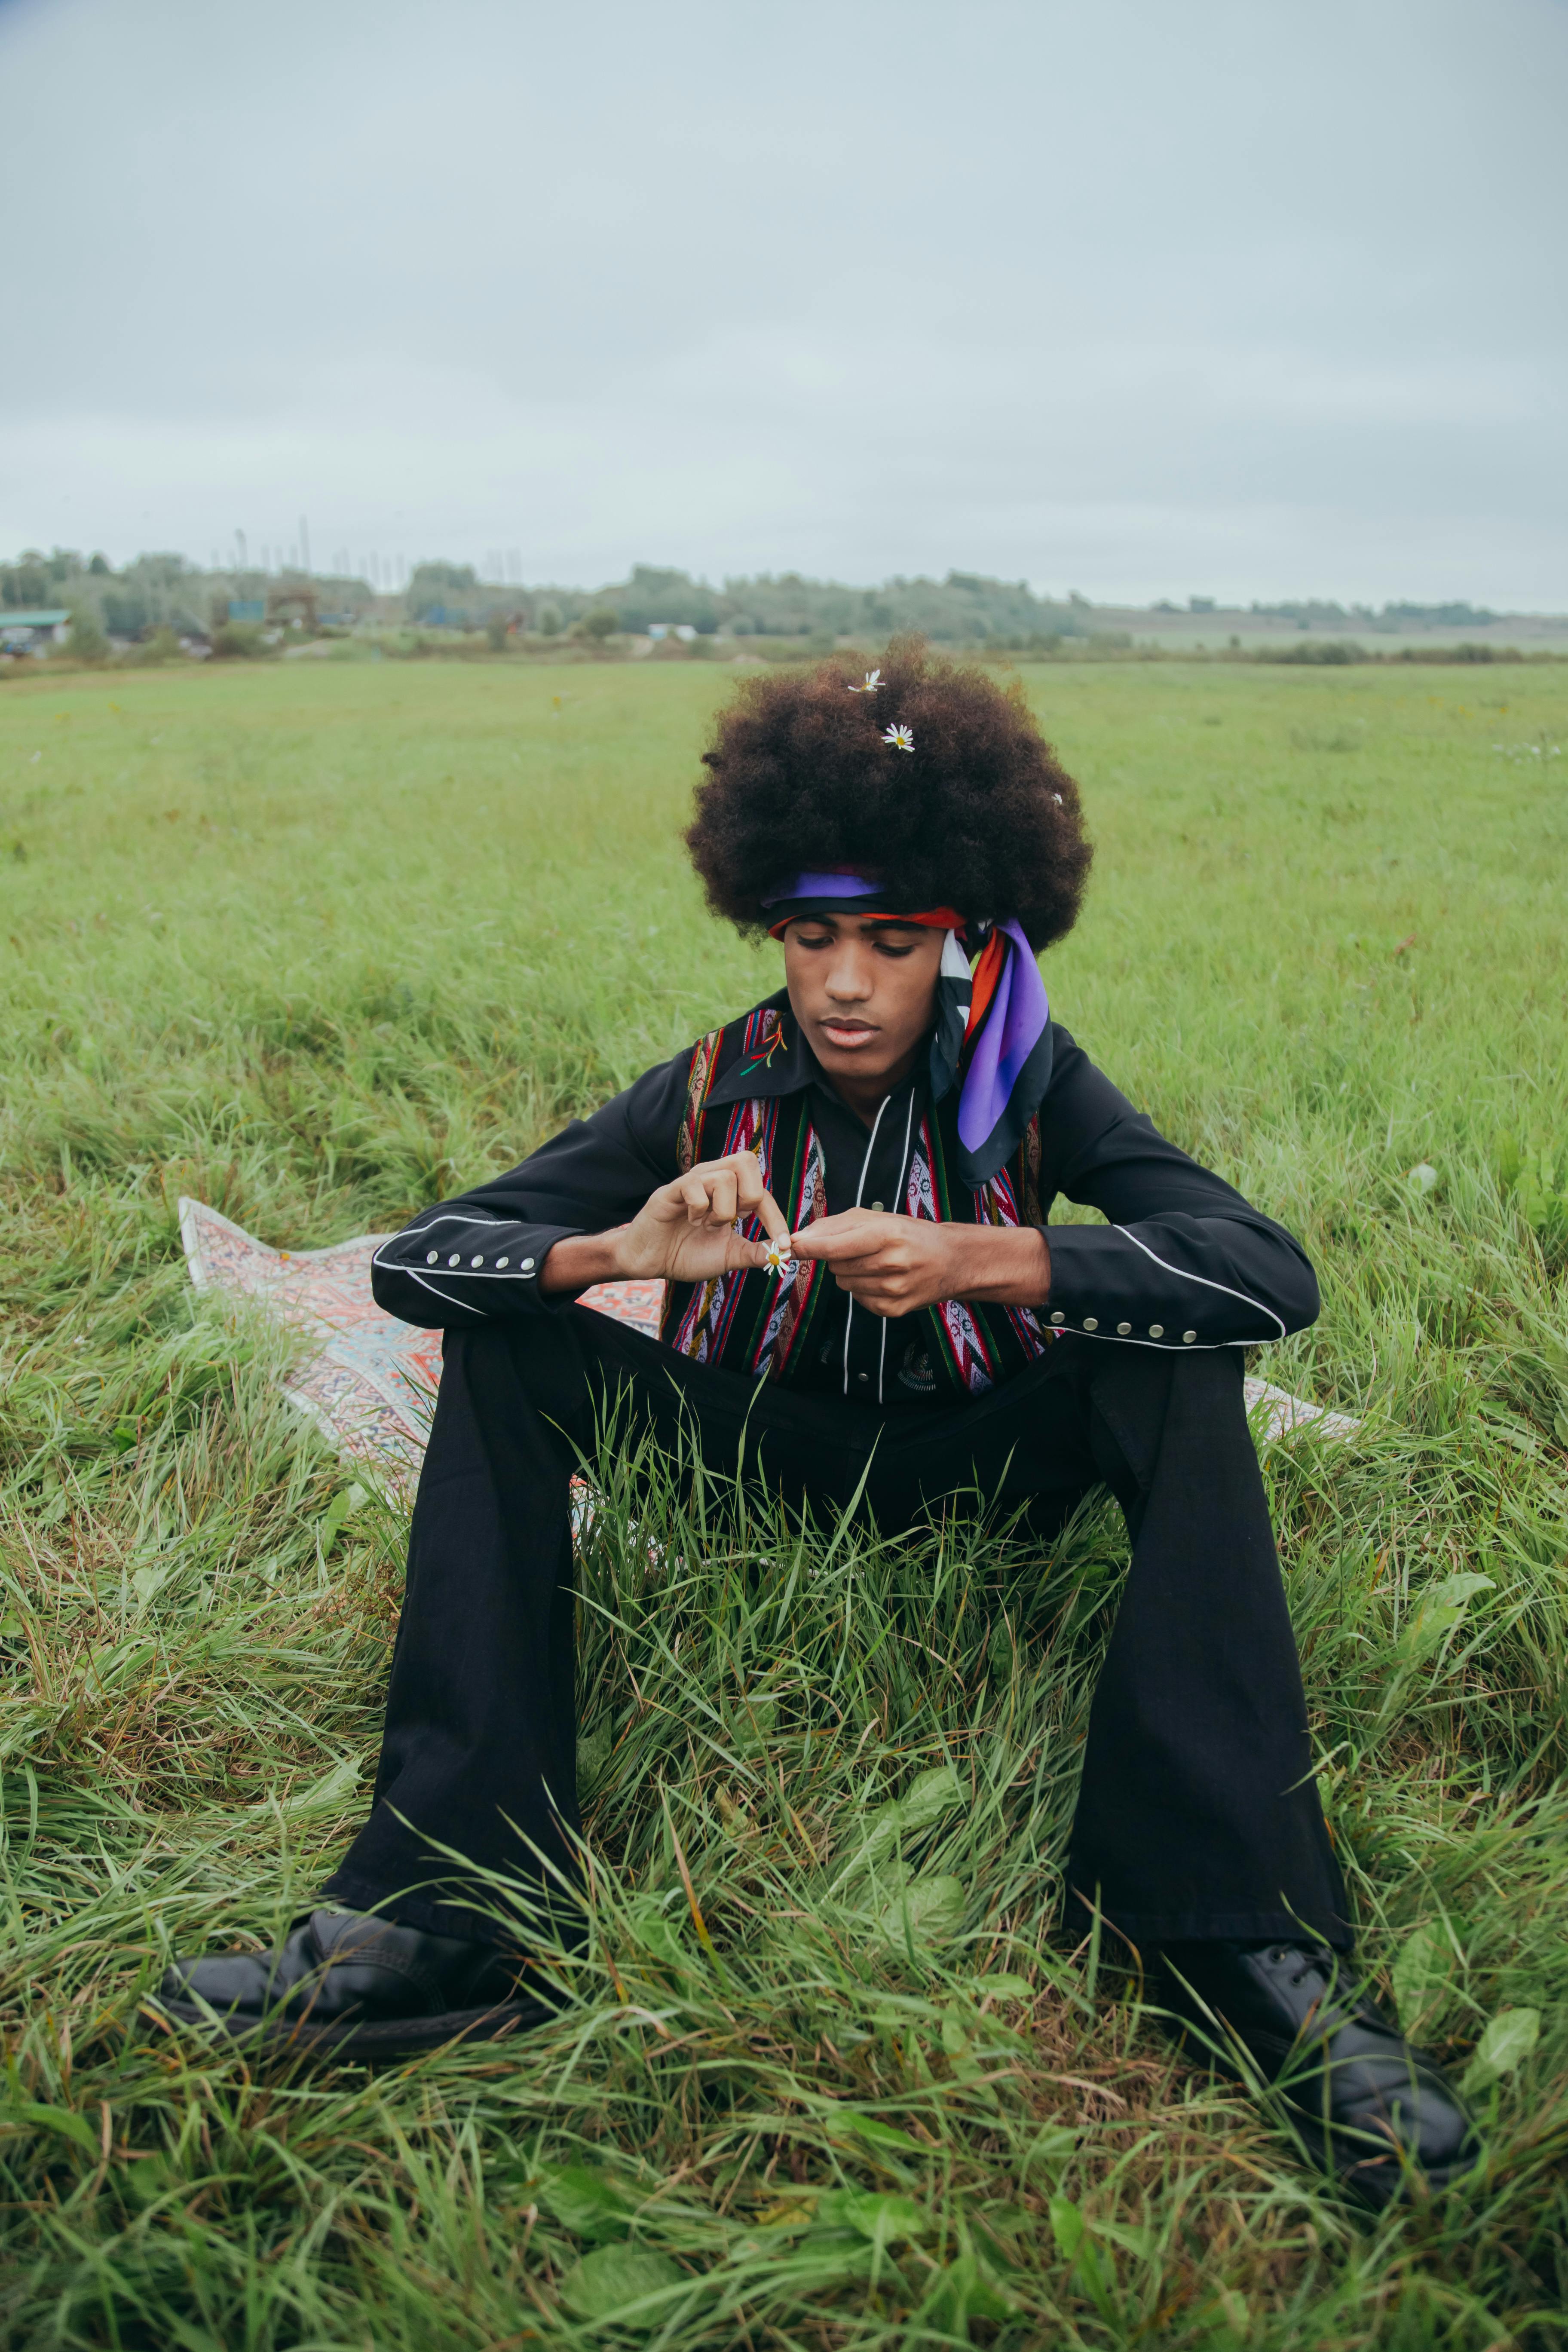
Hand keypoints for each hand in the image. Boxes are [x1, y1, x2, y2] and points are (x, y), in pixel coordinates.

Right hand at [541, 1152, 792, 1293]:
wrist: (650, 1262)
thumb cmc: (686, 1253)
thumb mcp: (728, 1256)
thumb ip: (754, 1253)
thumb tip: (783, 1253)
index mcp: (729, 1191)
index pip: (762, 1191)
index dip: (776, 1217)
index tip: (784, 1244)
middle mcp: (712, 1178)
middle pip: (746, 1160)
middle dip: (750, 1197)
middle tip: (735, 1220)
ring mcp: (691, 1182)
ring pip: (724, 1177)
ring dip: (722, 1210)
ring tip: (706, 1225)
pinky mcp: (671, 1191)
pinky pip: (695, 1187)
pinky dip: (699, 1209)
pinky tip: (690, 1221)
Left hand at [790, 1210, 1049, 1317]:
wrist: (951, 1261)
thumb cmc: (911, 1234)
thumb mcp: (878, 1217)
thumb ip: (836, 1225)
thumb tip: (800, 1238)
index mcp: (888, 1235)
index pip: (835, 1246)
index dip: (809, 1247)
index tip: (792, 1245)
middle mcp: (891, 1264)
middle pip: (836, 1265)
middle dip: (838, 1256)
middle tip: (861, 1249)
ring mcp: (893, 1290)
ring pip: (843, 1284)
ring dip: (850, 1273)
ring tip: (875, 1263)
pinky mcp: (892, 1309)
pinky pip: (857, 1299)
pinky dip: (862, 1289)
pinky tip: (882, 1279)